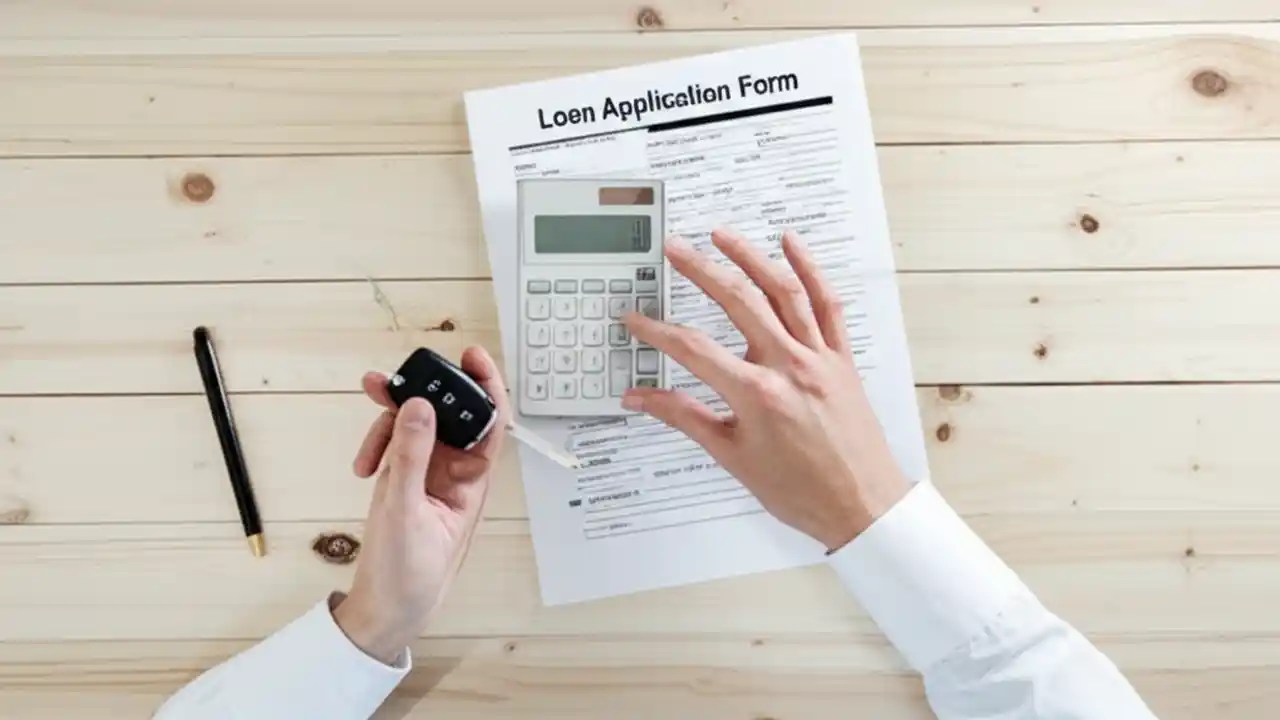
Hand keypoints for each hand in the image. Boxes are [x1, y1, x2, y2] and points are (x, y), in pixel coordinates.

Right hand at [333, 346, 508, 663]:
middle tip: (383, 383)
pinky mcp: (403, 476)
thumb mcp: (406, 512)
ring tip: (364, 448)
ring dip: (388, 423)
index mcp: (472, 479)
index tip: (471, 354)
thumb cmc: (411, 572)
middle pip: (444, 414)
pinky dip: (376, 446)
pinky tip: (362, 466)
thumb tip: (420, 406)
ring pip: (414, 425)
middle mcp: (454, 469)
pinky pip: (394, 443)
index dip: (485, 384)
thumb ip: (411, 457)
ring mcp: (428, 471)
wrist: (387, 607)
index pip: (488, 420)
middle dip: (418, 393)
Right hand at [623, 229, 908, 550]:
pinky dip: (811, 270)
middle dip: (700, 270)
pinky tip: (791, 244)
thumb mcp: (732, 457)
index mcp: (757, 395)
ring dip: (751, 257)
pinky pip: (827, 305)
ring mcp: (819, 358)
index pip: (693, 349)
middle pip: (738, 302)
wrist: (862, 506)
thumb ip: (684, 418)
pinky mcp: (842, 359)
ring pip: (783, 292)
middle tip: (674, 249)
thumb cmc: (802, 491)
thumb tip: (641, 399)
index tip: (635, 319)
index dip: (656, 331)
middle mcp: (789, 367)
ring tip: (722, 236)